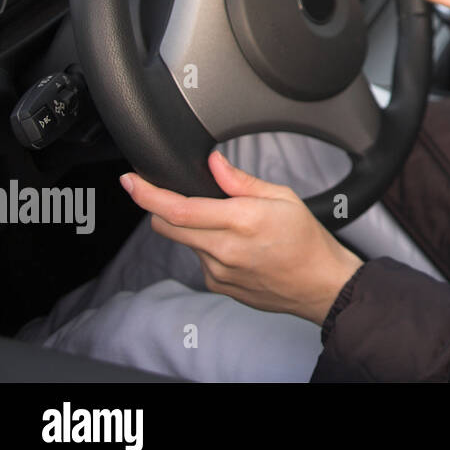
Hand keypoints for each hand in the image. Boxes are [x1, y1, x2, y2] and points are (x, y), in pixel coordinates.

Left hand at [120, 150, 364, 325]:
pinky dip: (207, 246)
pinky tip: (236, 246)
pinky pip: (199, 258)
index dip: (147, 194)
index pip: (179, 209)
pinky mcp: (218, 285)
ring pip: (184, 242)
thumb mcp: (283, 197)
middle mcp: (225, 249)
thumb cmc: (307, 239)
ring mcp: (218, 271)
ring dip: (192, 228)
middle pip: (167, 227)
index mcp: (242, 220)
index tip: (130, 181)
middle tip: (167, 194)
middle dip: (158, 207)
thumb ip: (241, 181)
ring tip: (230, 225)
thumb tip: (214, 164)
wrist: (319, 283)